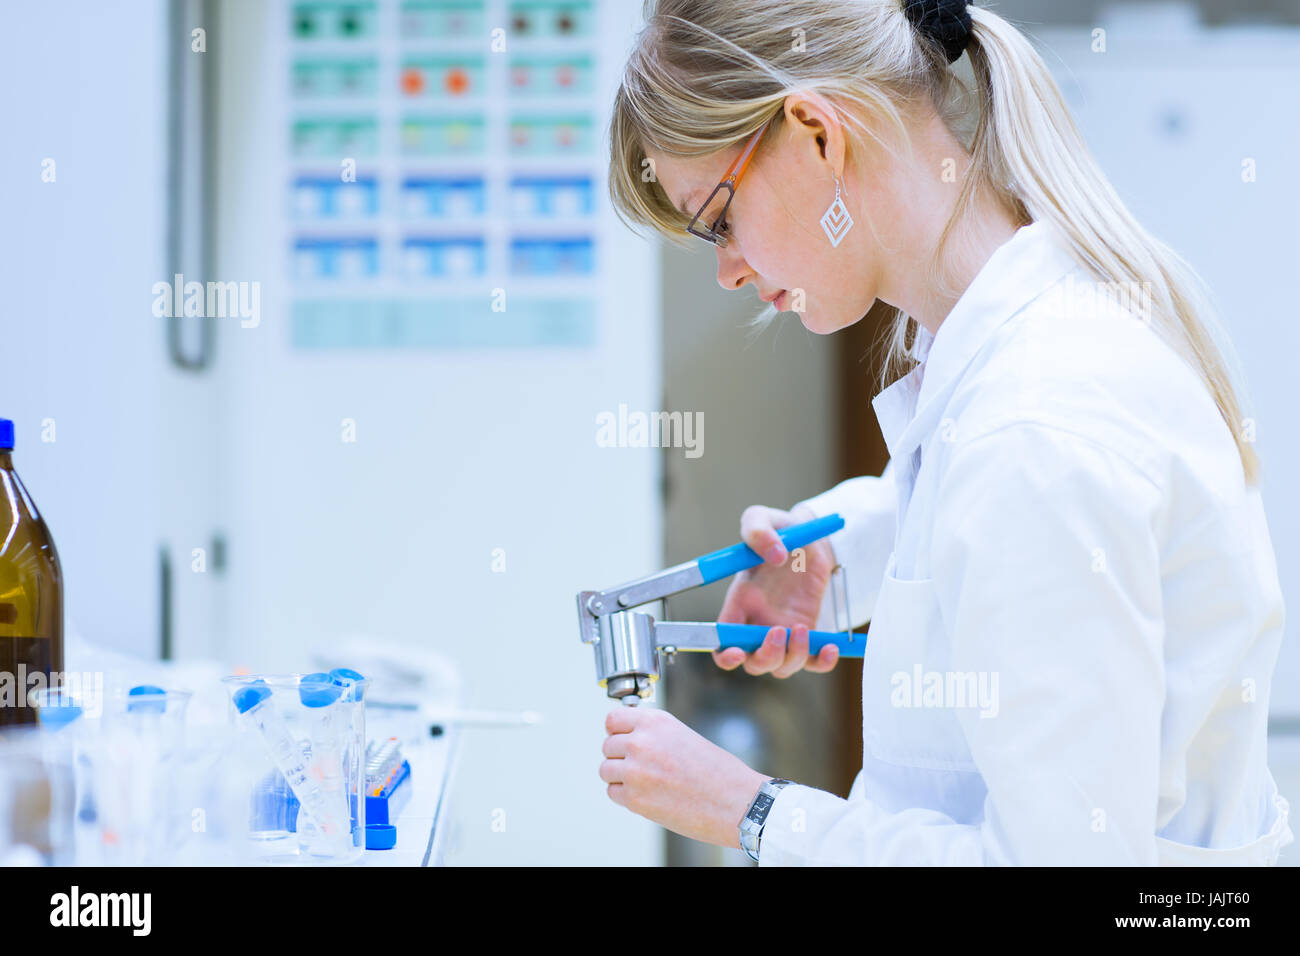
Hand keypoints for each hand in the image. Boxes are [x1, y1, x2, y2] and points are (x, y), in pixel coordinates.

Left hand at [600, 706, 767, 847]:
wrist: (735, 802)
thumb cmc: (718, 772)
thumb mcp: (683, 736)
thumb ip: (653, 733)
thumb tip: (626, 739)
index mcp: (655, 722)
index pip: (612, 720)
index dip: (617, 731)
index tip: (623, 739)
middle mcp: (641, 742)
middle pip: (607, 746)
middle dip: (621, 757)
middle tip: (643, 767)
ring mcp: (635, 771)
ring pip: (606, 770)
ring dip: (620, 777)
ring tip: (647, 782)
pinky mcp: (634, 799)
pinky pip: (613, 793)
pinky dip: (626, 796)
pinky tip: (649, 796)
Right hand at [715, 503, 839, 675]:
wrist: (814, 538)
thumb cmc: (782, 529)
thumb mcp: (763, 518)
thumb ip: (758, 530)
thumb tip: (775, 554)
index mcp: (740, 602)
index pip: (721, 642)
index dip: (724, 654)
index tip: (737, 650)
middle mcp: (759, 622)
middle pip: (753, 662)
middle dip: (764, 656)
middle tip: (779, 631)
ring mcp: (785, 630)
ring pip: (781, 666)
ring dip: (791, 657)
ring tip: (802, 628)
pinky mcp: (810, 633)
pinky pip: (813, 662)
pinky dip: (822, 662)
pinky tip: (830, 646)